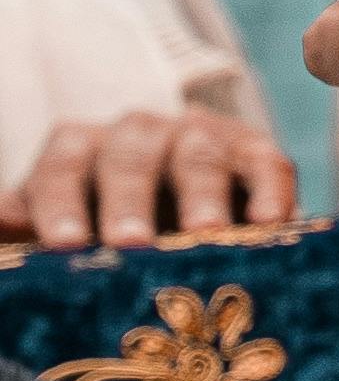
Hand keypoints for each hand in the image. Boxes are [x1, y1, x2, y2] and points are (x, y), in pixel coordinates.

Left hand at [14, 101, 298, 253]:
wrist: (188, 218)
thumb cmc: (108, 235)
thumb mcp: (61, 229)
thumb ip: (26, 227)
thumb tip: (4, 226)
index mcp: (80, 149)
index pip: (61, 167)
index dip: (62, 204)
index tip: (66, 246)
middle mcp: (139, 133)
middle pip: (129, 157)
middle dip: (129, 200)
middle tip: (131, 244)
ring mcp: (201, 138)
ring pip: (197, 154)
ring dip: (201, 196)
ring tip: (205, 236)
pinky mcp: (256, 153)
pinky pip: (266, 164)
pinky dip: (269, 190)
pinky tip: (269, 225)